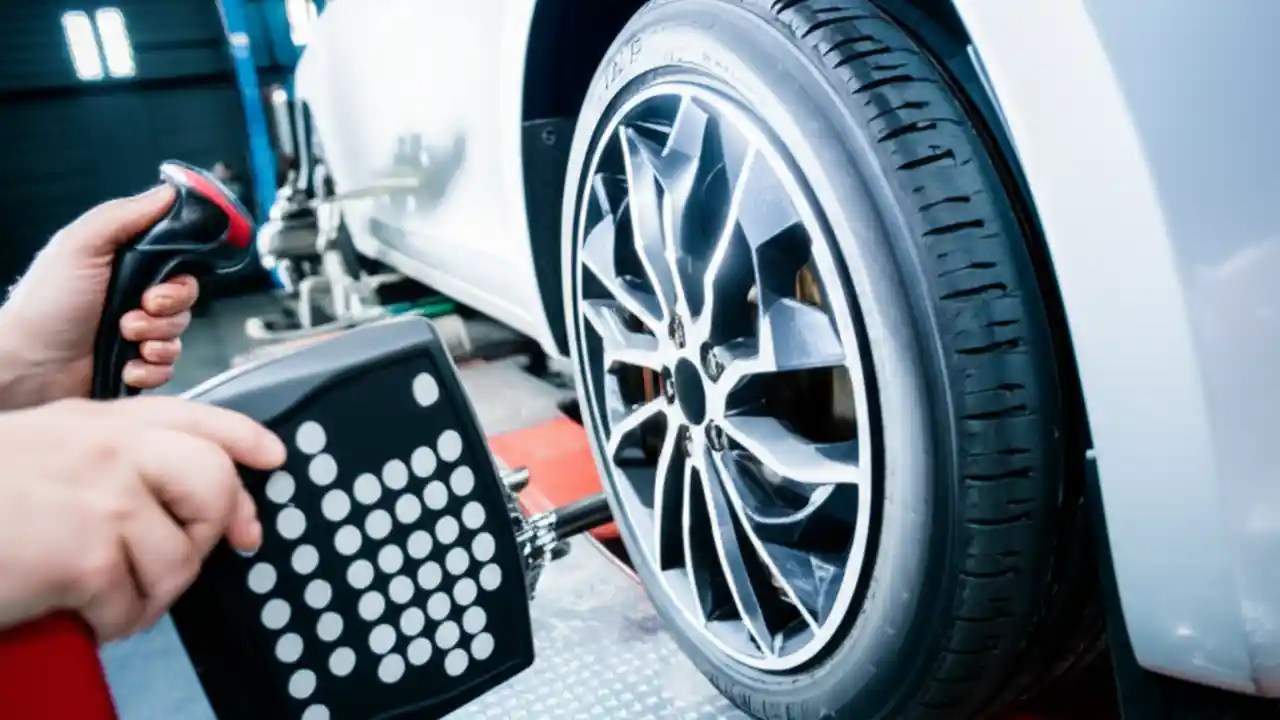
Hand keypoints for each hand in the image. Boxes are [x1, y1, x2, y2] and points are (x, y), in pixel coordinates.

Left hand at [0, 186, 199, 406]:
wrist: (28, 365)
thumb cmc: (46, 303)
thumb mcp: (81, 244)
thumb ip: (126, 214)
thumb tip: (170, 191)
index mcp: (124, 264)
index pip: (179, 261)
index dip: (182, 274)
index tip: (163, 282)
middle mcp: (133, 296)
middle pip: (186, 298)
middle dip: (169, 309)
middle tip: (140, 309)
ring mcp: (137, 332)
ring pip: (179, 335)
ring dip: (156, 339)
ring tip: (124, 338)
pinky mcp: (137, 365)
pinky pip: (168, 367)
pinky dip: (150, 369)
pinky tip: (126, 366)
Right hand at [0, 397, 284, 640]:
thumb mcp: (42, 452)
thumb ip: (108, 459)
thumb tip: (169, 498)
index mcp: (97, 422)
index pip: (196, 416)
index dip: (244, 438)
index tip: (274, 459)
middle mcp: (109, 450)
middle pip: (214, 483)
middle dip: (212, 529)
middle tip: (182, 553)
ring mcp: (103, 498)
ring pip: (182, 556)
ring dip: (153, 593)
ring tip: (113, 597)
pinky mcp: (89, 553)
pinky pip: (137, 603)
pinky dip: (113, 623)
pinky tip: (81, 614)